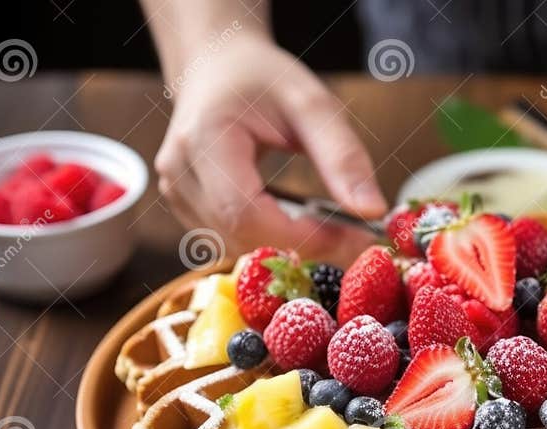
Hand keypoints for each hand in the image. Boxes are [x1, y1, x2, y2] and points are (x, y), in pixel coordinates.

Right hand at [154, 34, 386, 255]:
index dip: (301, 237)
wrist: (215, 65)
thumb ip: (343, 156)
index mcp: (204, 139)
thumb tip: (372, 210)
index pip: (246, 214)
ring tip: (330, 227)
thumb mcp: (312, 104)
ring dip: (288, 246)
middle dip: (303, 246)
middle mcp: (178, 171)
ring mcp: (174, 191)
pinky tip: (297, 223)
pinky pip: (230, 239)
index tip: (354, 238)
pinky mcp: (183, 205)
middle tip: (353, 239)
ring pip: (236, 246)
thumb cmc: (262, 78)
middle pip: (241, 236)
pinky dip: (270, 239)